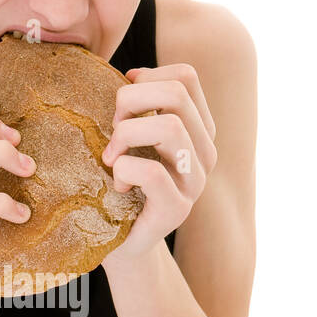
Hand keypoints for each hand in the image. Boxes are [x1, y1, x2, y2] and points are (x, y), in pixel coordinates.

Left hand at [100, 63, 217, 262]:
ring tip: (110, 157)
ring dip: (124, 135)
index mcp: (198, 129)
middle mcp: (205, 152)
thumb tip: (133, 75)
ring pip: (169, 126)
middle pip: (176, 94)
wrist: (122, 241)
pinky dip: (122, 170)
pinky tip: (116, 184)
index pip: (186, 76)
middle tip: (111, 130)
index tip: (123, 107)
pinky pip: (151, 172)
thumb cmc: (122, 182)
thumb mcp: (132, 137)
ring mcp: (195, 182)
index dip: (147, 79)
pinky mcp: (177, 209)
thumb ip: (139, 106)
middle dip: (129, 102)